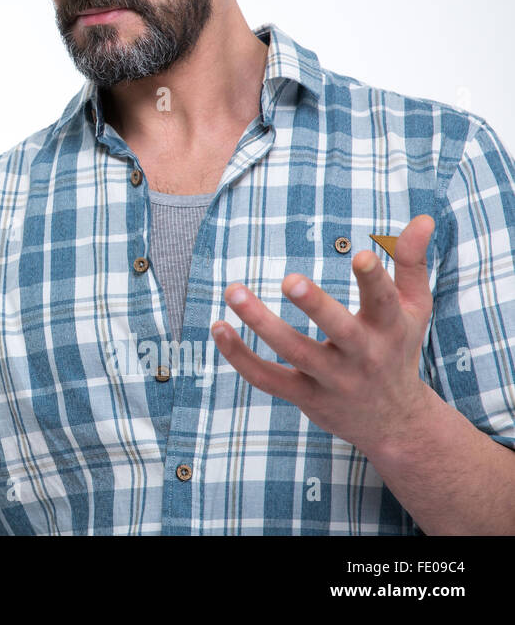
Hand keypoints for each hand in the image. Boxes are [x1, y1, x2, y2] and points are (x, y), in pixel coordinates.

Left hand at [211, 214, 436, 458]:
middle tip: (290, 279)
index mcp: (389, 328)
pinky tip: (218, 327)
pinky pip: (267, 378)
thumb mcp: (414, 308)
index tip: (360, 254)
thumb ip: (411, 262)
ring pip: (295, 352)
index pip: (383, 303)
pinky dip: (240, 357)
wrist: (396, 422)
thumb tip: (423, 218)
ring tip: (233, 291)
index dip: (374, 280)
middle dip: (316, 306)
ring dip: (261, 323)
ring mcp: (332, 378)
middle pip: (339, 331)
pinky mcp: (305, 396)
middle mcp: (362, 355)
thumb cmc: (398, 349)